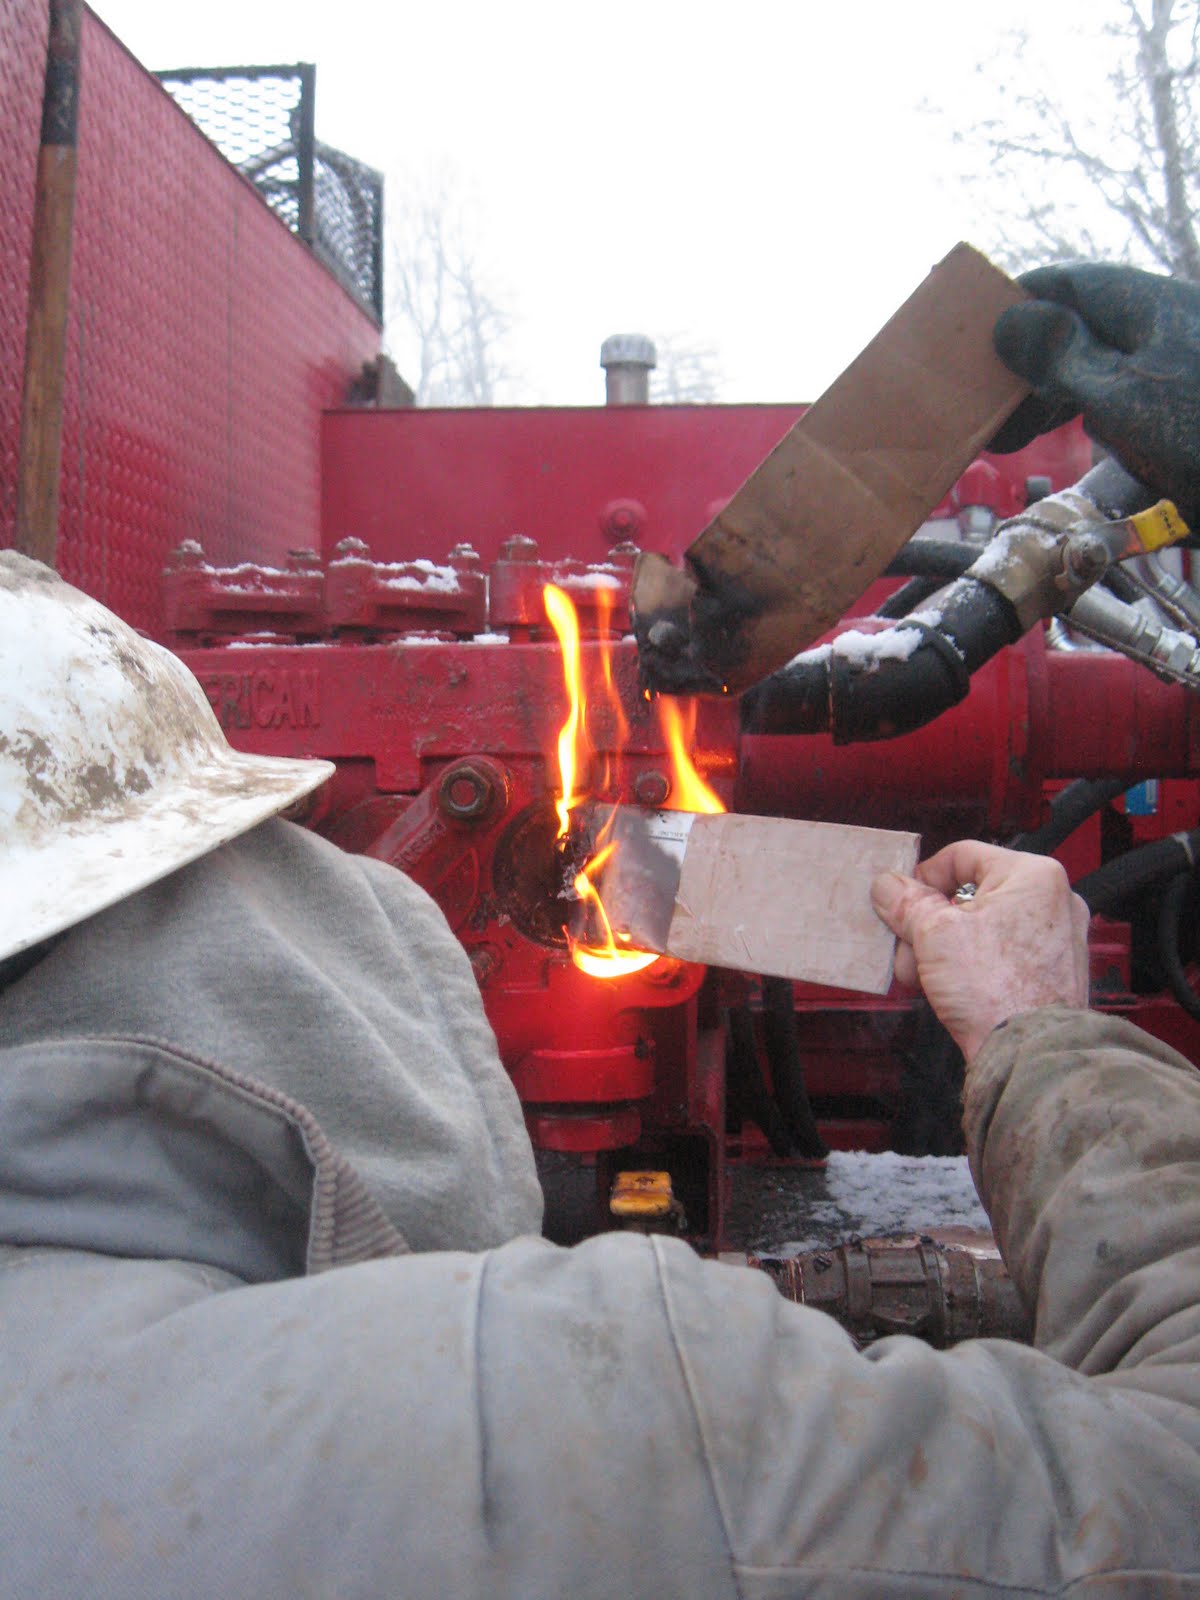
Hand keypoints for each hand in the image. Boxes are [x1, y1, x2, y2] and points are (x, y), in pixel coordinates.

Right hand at [870, 841, 1090, 1062]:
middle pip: (968, 897)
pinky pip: (997, 957)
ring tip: (922, 977)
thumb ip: (906, 902)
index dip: (923, 878)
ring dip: (942, 950)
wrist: (1029, 1054)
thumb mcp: (933, 933)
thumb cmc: (997, 989)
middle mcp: (1051, 902)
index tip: (900, 902)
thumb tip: (888, 886)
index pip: (962, 856)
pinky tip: (945, 990)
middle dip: (927, 925)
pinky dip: (968, 968)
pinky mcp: (1048, 974)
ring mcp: (1054, 940)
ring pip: (980, 929)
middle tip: (906, 948)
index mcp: (1033, 875)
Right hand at [990, 263, 1199, 523]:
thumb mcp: (1122, 397)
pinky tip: (1056, 436)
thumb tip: (1010, 318)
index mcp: (1142, 306)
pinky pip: (1107, 396)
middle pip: (1068, 325)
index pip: (1060, 283)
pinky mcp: (1172, 410)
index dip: (1009, 305)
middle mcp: (1152, 328)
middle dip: (1018, 362)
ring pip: (1085, 365)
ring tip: (1004, 434)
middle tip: (977, 406)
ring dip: (1040, 395)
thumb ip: (1062, 357)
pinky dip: (1073, 413)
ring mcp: (1163, 369)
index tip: (965, 338)